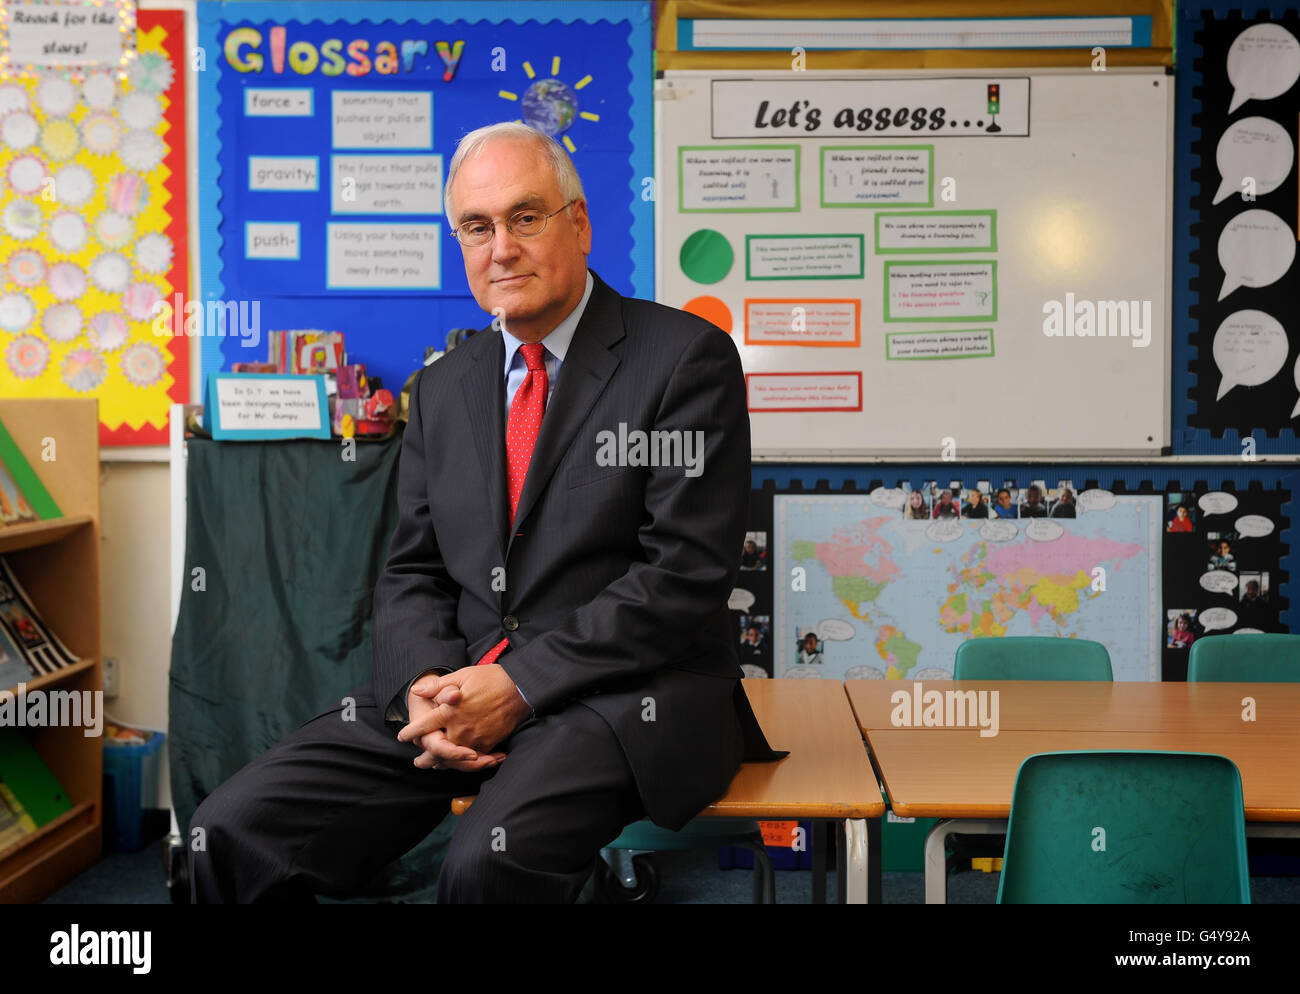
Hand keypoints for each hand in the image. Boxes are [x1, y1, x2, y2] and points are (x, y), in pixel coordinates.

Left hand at [399, 665, 530, 754]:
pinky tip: (459, 763)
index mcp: (449, 711)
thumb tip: (417, 690)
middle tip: (418, 763)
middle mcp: (459, 729)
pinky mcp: (487, 744)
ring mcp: (474, 739)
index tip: (402, 737)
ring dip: (443, 764)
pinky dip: (464, 763)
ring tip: (436, 767)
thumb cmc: (491, 679)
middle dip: (426, 757)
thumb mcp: (462, 676)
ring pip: (453, 758)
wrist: (520, 689)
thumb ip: (438, 686)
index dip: (411, 732)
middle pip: (436, 750)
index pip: (424, 726)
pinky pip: (472, 759)